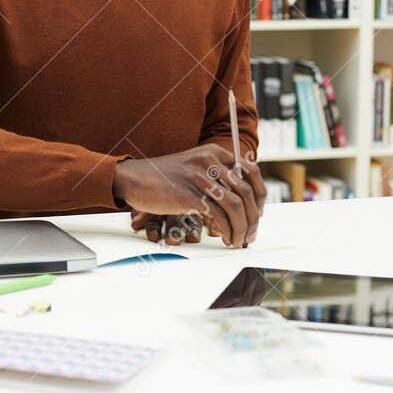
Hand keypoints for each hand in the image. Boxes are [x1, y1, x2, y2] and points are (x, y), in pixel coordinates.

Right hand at [113, 146, 265, 247]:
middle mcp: (210, 162)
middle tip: (251, 234)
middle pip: (246, 191)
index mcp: (214, 153)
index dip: (260, 195)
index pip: (251, 172)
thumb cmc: (162, 178)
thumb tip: (238, 204)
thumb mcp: (192, 169)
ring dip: (242, 228)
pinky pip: (218, 215)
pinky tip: (226, 238)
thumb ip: (214, 179)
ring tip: (239, 240)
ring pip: (236, 205)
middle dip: (253, 217)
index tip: (258, 213)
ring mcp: (200, 178)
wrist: (132, 178)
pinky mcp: (189, 195)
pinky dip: (227, 230)